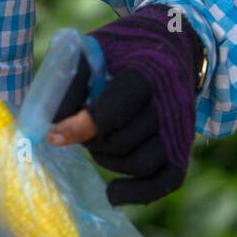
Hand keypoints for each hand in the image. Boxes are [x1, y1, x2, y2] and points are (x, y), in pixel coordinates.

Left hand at [45, 4, 203, 205]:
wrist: (172, 43)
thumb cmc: (124, 48)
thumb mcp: (95, 47)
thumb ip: (72, 78)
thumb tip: (53, 120)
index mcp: (147, 72)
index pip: (116, 107)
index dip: (82, 125)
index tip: (52, 136)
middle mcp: (170, 103)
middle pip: (120, 141)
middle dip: (91, 139)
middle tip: (80, 125)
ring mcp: (180, 128)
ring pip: (139, 164)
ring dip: (107, 159)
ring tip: (96, 142)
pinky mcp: (183, 147)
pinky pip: (166, 182)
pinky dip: (137, 193)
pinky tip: (111, 193)